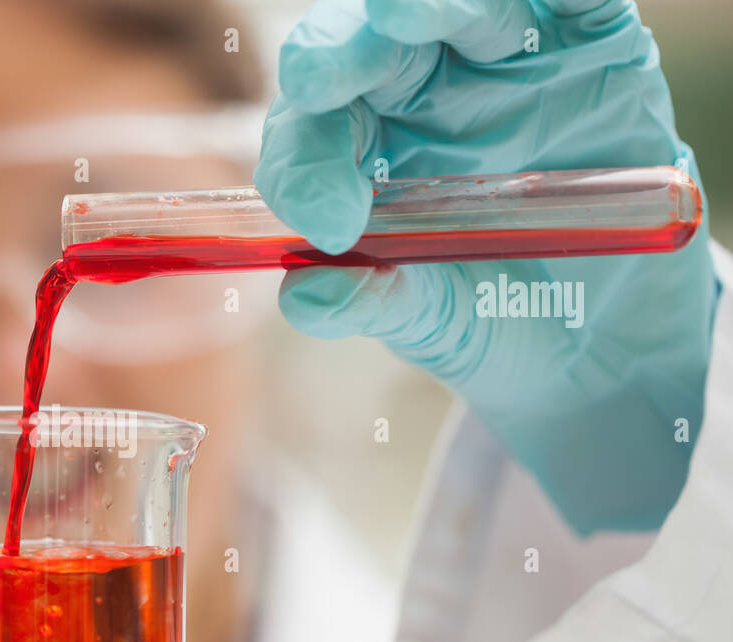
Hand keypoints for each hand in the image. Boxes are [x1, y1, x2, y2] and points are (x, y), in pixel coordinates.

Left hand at [255, 0, 718, 533]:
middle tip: (318, 78)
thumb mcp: (434, 321)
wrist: (610, 334)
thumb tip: (306, 296)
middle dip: (337, 53)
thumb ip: (374, 302)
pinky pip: (577, 0)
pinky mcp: (594, 46)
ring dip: (430, 7)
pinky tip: (542, 2)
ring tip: (401, 15)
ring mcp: (507, 59)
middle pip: (364, 46)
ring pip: (460, 6)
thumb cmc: (499, 316)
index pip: (310, 131)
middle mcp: (424, 90)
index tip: (329, 225)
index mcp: (364, 149)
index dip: (304, 163)